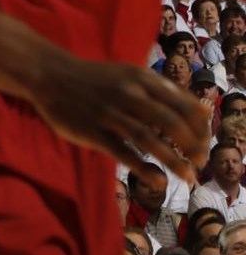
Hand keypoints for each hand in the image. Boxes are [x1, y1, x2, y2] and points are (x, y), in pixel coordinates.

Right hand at [28, 52, 209, 182]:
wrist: (49, 75)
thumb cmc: (95, 78)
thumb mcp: (130, 74)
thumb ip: (162, 90)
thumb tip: (203, 112)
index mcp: (141, 79)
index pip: (182, 104)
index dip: (200, 126)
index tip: (205, 142)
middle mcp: (128, 94)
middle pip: (170, 122)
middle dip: (191, 145)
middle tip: (201, 161)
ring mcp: (109, 113)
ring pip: (148, 139)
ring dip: (173, 160)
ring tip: (188, 177)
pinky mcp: (92, 131)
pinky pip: (122, 152)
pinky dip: (143, 168)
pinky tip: (158, 180)